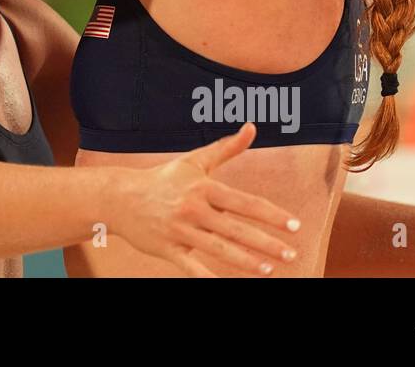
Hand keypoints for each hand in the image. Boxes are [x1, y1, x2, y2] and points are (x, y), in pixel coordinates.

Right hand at [110, 123, 300, 276]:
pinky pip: (191, 268)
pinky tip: (227, 286)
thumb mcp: (194, 161)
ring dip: (246, 261)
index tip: (294, 225)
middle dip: (265, 243)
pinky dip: (208, 279)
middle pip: (235, 229)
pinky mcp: (167, 249)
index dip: (271, 215)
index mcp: (202, 187)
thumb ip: (226, 148)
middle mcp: (192, 209)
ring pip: (218, 249)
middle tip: (291, 253)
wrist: (119, 197)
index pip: (244, 203)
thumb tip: (252, 127)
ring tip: (269, 270)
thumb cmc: (163, 179)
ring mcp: (179, 230)